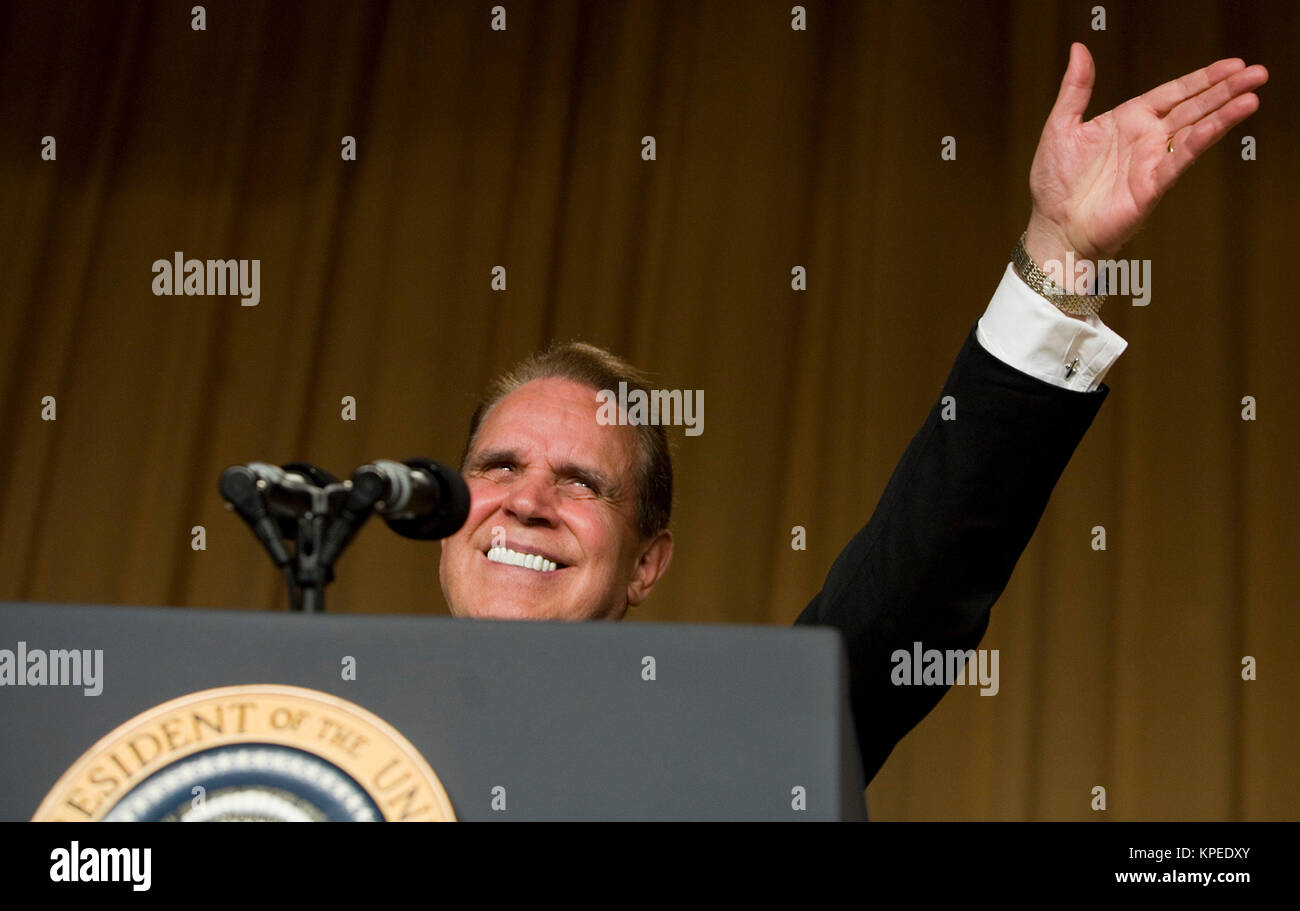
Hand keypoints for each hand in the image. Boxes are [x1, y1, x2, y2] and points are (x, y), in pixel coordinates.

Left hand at [1024, 42, 1267, 267]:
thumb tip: (1080, 48)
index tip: (1232, 65)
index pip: (1173, 93)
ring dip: (1223, 114)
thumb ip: (1075, 88)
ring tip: (1251, 96)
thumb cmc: (1054, 183)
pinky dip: (1198, 142)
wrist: (1052, 227)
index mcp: (1128, 120)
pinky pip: (1178, 160)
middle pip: (1193, 107)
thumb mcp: (1060, 126)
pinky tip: (1218, 125)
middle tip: (1257, 73)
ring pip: (1194, 131)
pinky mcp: (1151, 187)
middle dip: (1225, 90)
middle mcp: (1146, 139)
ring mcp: (1151, 162)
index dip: (1202, 78)